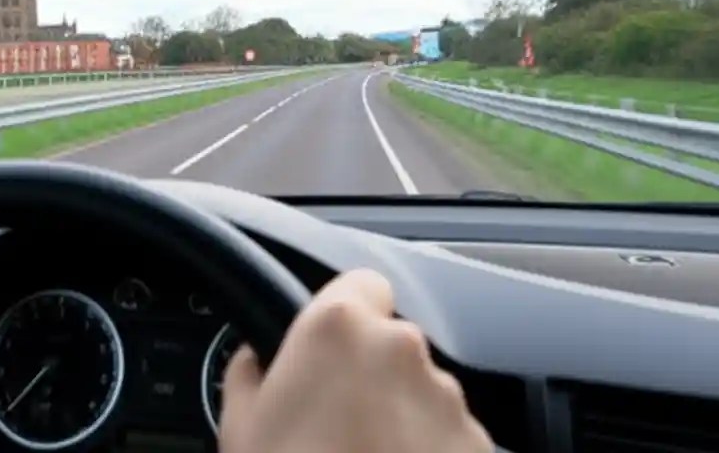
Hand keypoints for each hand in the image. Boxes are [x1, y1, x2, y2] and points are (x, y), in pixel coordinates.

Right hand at [218, 270, 491, 452]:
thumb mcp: (239, 426)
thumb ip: (251, 374)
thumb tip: (257, 361)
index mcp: (338, 329)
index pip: (359, 283)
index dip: (344, 312)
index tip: (325, 348)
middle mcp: (402, 351)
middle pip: (390, 344)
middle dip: (368, 374)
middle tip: (333, 421)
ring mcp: (448, 401)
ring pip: (421, 393)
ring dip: (399, 417)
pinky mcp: (480, 447)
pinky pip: (448, 436)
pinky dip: (427, 452)